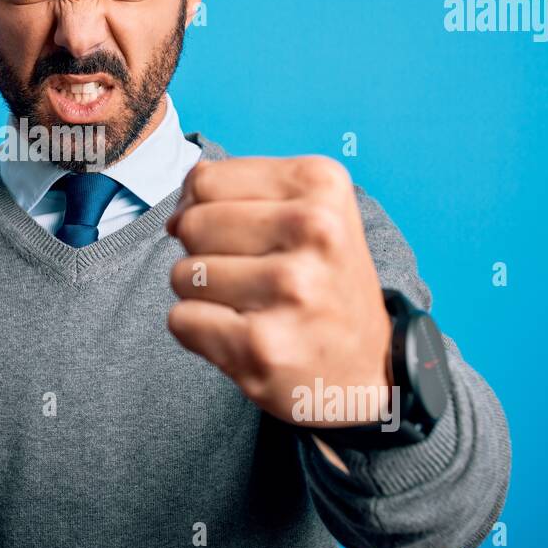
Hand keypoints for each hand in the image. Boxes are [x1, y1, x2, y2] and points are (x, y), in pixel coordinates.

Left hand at [165, 156, 393, 428]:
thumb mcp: (306, 210)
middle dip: (203, 253)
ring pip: (182, 274)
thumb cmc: (325, 281)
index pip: (205, 180)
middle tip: (250, 276)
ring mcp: (290, 288)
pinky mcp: (263, 344)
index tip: (236, 234)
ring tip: (251, 307)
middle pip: (192, 225)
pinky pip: (181, 320)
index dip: (200, 208)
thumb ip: (235, 190)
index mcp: (321, 184)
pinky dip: (199, 331)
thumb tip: (174, 215)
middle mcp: (313, 230)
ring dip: (203, 295)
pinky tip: (243, 335)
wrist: (372, 367)